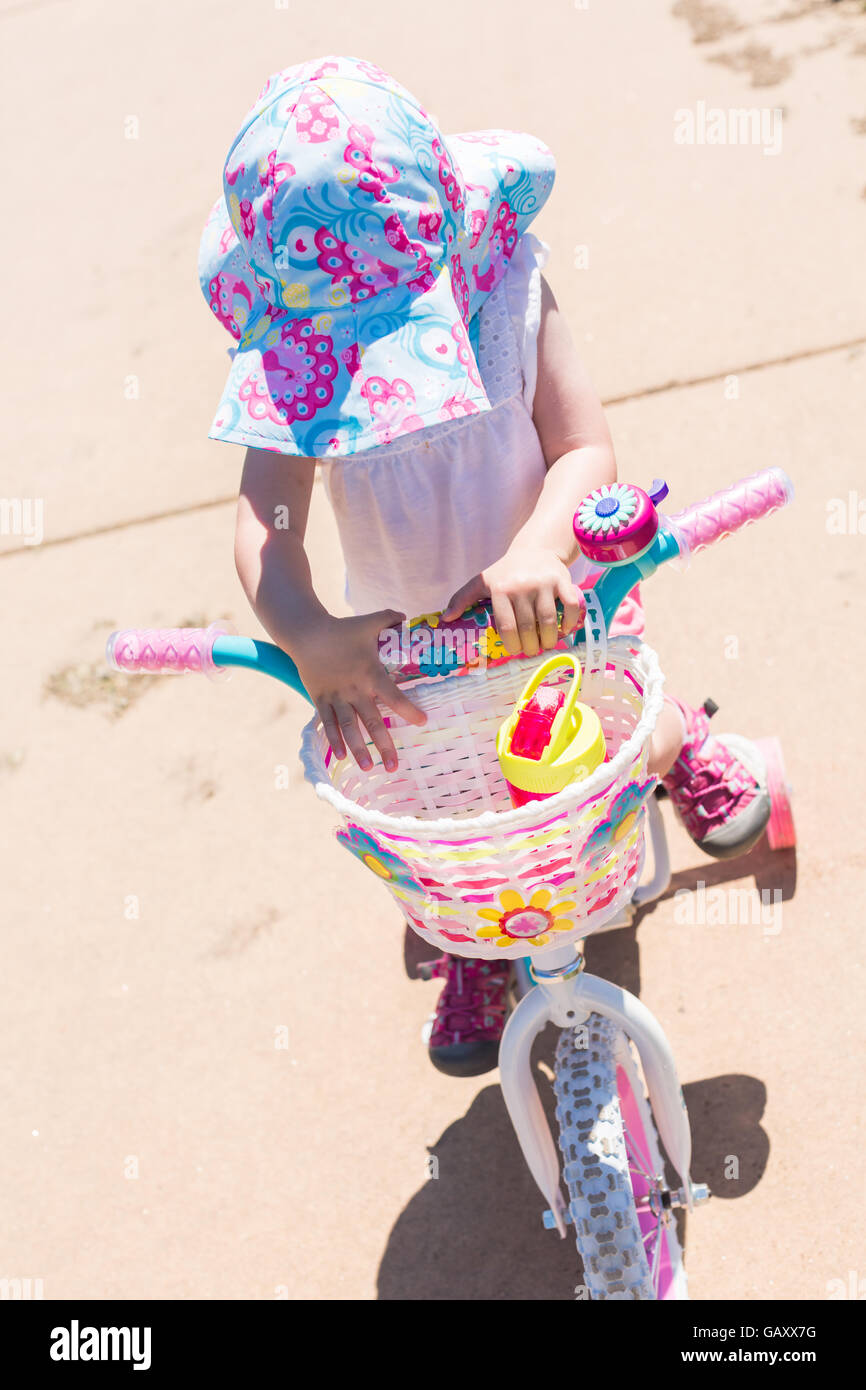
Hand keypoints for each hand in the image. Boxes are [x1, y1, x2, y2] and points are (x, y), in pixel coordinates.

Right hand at [292, 610, 425, 771]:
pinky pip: (328, 723)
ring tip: (369, 767)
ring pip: (349, 728)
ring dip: (358, 749)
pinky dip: (334, 740)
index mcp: (371, 674)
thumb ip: (390, 618)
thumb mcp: (369, 622)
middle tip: (394, 766)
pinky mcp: (320, 699)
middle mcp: (354, 690)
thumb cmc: (341, 630)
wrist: (306, 633)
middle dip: (384, 745)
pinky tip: (341, 757)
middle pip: (372, 722)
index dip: (409, 710)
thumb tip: (407, 618)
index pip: (394, 697)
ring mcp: (336, 697)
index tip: (422, 721)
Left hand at [443, 545, 584, 656]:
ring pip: (548, 621)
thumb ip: (462, 598)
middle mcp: (521, 586)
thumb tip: (445, 619)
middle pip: (527, 628)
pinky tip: (565, 630)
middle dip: (530, 646)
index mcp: (500, 589)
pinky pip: (571, 606)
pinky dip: (570, 622)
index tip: (516, 651)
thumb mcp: (483, 581)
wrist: (535, 550)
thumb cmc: (506, 572)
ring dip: (549, 640)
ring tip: (547, 644)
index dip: (512, 645)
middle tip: (532, 650)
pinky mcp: (563, 580)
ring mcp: (544, 583)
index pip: (506, 627)